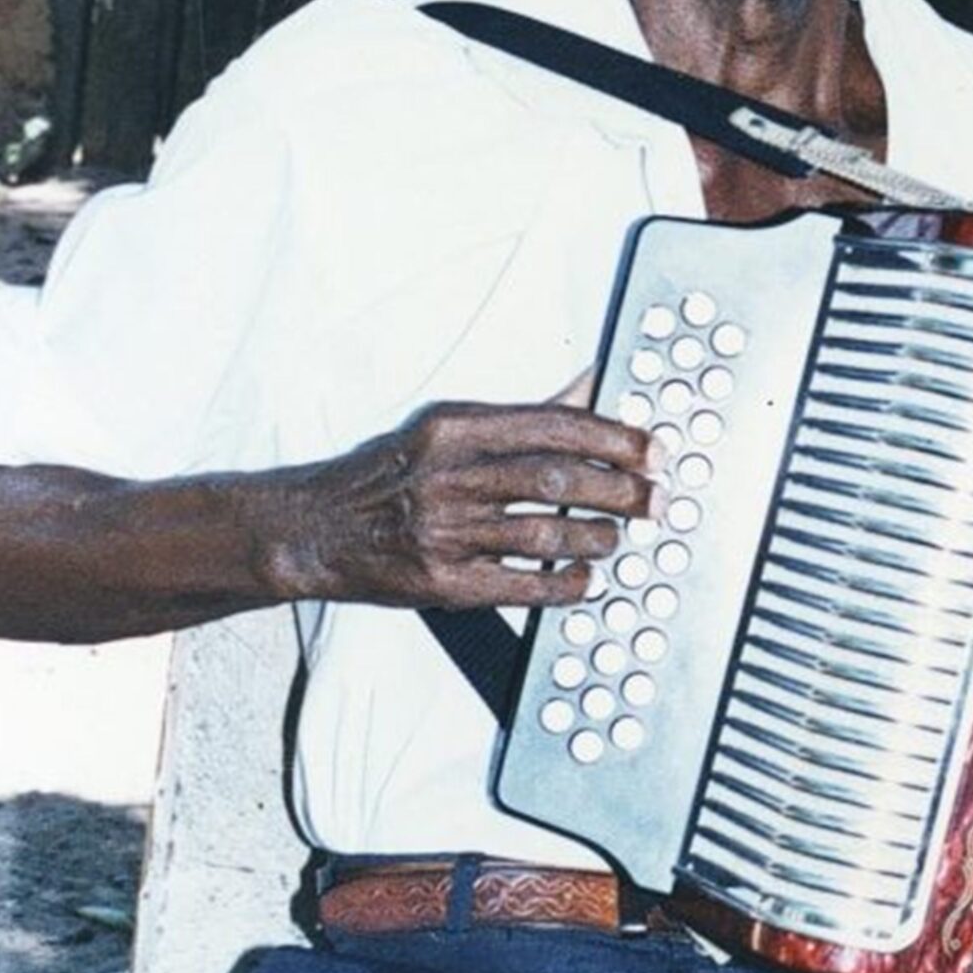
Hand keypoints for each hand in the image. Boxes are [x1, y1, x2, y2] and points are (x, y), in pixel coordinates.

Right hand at [278, 391, 653, 612]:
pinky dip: (563, 585)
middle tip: (657, 501)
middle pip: (557, 479)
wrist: (314, 529)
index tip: (652, 450)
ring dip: (596, 538)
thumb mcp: (446, 428)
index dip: (613, 439)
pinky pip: (520, 586)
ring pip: (544, 534)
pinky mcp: (441, 582)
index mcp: (455, 428)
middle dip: (621, 491)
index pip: (553, 426)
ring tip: (618, 537)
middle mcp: (450, 476)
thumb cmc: (388, 475)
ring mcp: (444, 532)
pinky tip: (584, 579)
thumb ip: (521, 415)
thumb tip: (591, 387)